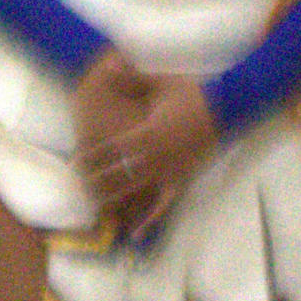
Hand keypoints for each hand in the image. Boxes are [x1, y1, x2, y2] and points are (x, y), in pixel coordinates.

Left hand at [73, 49, 216, 226]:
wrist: (225, 107)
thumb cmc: (192, 93)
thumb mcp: (161, 82)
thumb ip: (133, 78)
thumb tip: (109, 67)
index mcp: (148, 132)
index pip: (113, 149)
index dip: (93, 156)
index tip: (75, 161)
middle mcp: (155, 156)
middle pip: (119, 173)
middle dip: (97, 180)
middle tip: (77, 186)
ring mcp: (168, 171)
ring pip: (136, 191)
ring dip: (114, 199)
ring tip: (94, 206)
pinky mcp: (180, 180)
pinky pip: (162, 205)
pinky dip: (148, 221)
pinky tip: (134, 234)